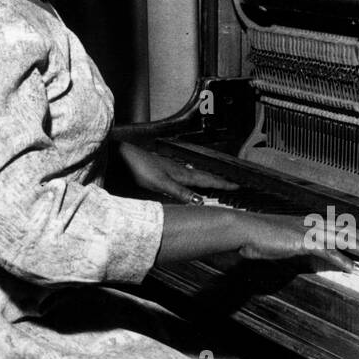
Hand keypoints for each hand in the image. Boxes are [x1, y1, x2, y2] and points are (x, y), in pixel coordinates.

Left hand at [118, 142, 237, 203]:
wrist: (122, 157)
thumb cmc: (139, 167)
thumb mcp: (161, 183)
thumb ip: (180, 193)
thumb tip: (200, 202)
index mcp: (181, 174)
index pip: (207, 180)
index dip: (222, 184)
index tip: (236, 186)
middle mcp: (178, 171)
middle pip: (203, 177)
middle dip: (218, 181)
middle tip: (230, 185)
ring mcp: (170, 171)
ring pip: (194, 177)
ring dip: (205, 181)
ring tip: (214, 185)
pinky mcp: (162, 172)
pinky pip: (184, 178)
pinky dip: (191, 181)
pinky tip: (187, 183)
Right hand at [236, 214, 358, 271]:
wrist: (245, 229)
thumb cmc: (259, 235)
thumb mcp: (283, 239)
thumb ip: (296, 243)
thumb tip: (302, 249)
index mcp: (310, 222)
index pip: (341, 227)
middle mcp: (314, 223)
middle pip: (349, 230)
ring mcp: (310, 231)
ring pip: (344, 239)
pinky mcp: (304, 240)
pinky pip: (328, 251)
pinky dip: (342, 260)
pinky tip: (353, 269)